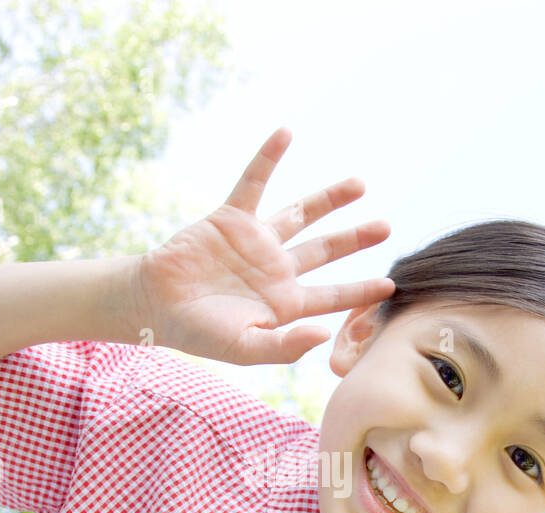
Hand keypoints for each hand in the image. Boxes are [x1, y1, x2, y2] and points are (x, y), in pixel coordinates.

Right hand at [134, 126, 395, 365]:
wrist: (154, 304)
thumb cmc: (198, 334)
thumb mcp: (244, 348)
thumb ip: (284, 346)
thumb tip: (321, 334)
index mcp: (284, 303)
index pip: (333, 296)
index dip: (361, 291)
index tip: (390, 287)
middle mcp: (276, 269)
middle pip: (326, 249)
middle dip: (356, 238)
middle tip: (386, 227)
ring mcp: (256, 241)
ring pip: (301, 213)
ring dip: (329, 198)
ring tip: (360, 184)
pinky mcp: (232, 217)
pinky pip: (255, 181)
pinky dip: (269, 157)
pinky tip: (286, 132)